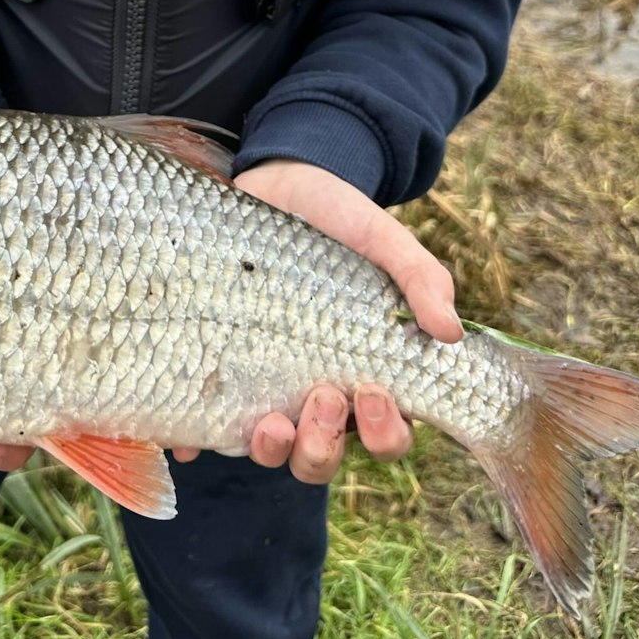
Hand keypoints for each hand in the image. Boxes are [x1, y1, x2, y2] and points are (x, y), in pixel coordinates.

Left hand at [172, 160, 462, 482]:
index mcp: (363, 372)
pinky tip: (187, 440)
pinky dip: (193, 439)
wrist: (274, 182)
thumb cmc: (338, 217)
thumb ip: (419, 276)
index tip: (376, 394)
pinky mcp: (216, 368)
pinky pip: (203, 421)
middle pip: (322, 456)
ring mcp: (262, 383)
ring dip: (273, 450)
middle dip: (324, 447)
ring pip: (270, 449)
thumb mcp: (381, 237)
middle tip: (324, 397)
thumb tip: (451, 331)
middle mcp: (314, 391)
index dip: (386, 433)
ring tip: (270, 422)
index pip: (386, 434)